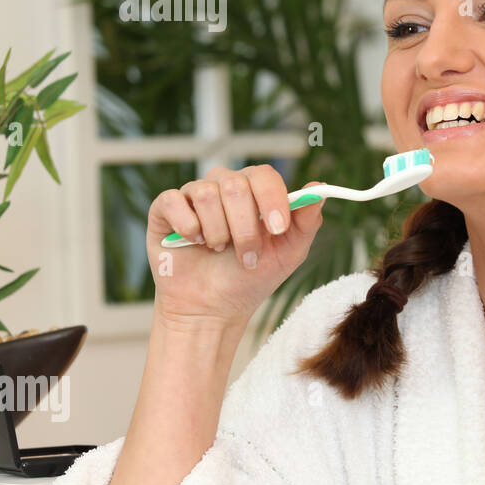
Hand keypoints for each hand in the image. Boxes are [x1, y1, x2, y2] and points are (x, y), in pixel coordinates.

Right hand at [146, 164, 325, 328]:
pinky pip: (173, 200)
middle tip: (247, 255)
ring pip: (207, 194)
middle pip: (236, 185)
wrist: (213, 308)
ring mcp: (194, 195)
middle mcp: (225, 187)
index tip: (278, 229)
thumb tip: (319, 188)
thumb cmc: (252, 277)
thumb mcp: (289, 252)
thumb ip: (306, 220)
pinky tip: (193, 242)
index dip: (272, 199)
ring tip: (219, 250)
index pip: (264, 175)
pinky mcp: (165, 209)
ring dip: (218, 232)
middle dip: (245, 228)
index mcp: (255, 192)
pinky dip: (188, 226)